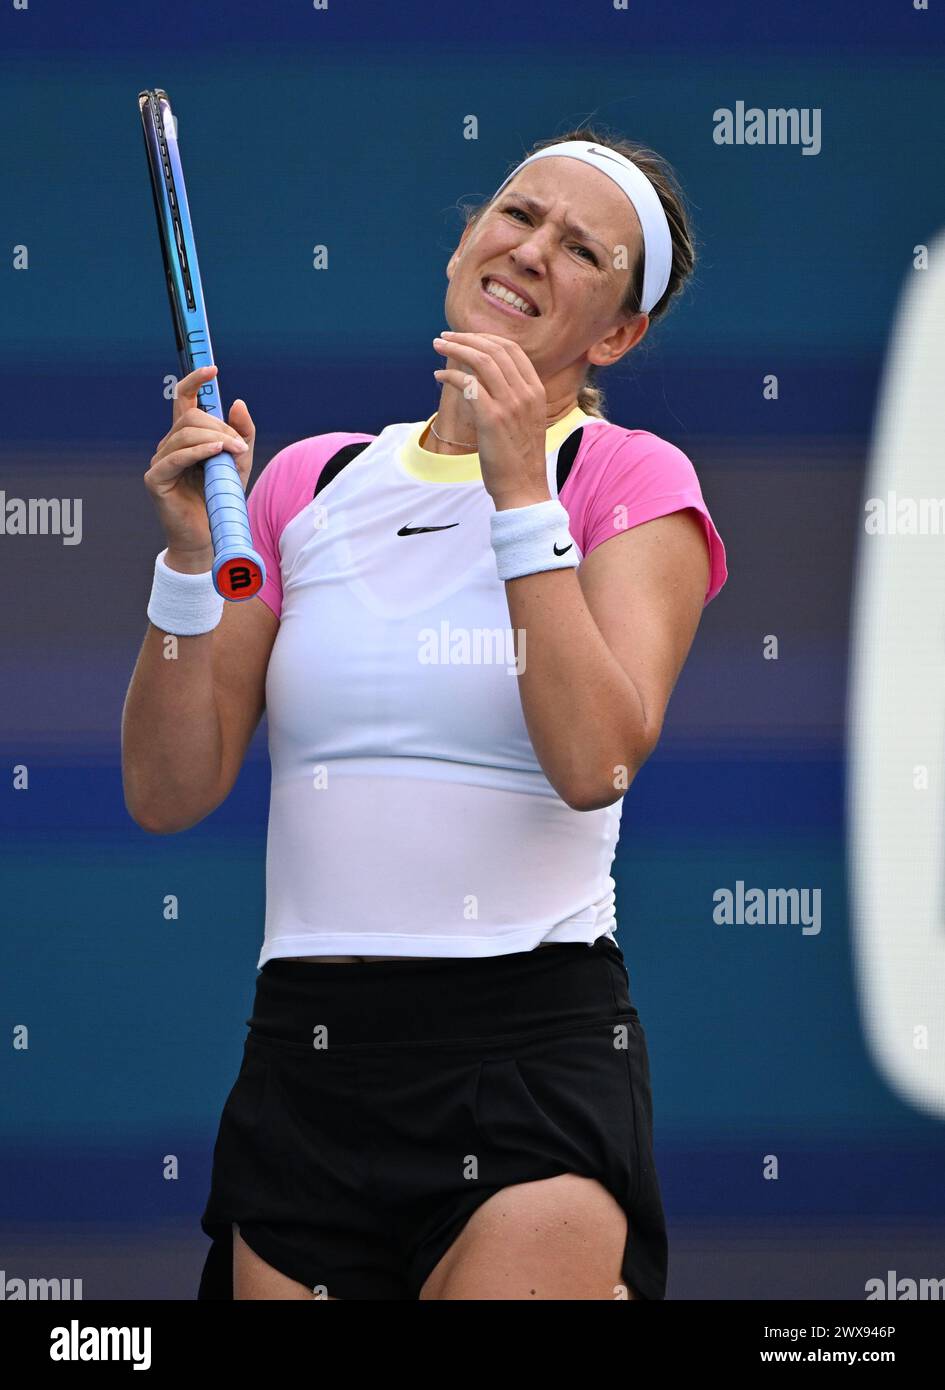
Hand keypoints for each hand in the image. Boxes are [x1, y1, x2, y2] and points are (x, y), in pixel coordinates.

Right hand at [144, 365, 254, 564]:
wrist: (208, 535)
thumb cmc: (220, 498)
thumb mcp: (239, 462)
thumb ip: (242, 434)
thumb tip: (237, 402)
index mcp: (186, 437)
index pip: (183, 399)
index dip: (194, 381)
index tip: (212, 369)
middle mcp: (169, 444)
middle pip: (191, 416)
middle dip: (219, 426)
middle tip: (240, 446)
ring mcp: (159, 461)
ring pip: (186, 434)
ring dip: (215, 439)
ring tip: (235, 453)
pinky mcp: (155, 479)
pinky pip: (177, 456)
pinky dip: (199, 451)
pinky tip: (217, 453)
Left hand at [432, 331, 551, 508]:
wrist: (523, 488)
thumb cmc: (519, 458)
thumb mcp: (526, 420)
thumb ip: (513, 397)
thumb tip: (484, 379)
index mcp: (536, 391)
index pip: (512, 350)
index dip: (486, 337)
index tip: (466, 337)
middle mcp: (526, 393)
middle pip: (495, 349)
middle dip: (466, 338)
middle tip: (444, 338)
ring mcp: (510, 405)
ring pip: (481, 361)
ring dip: (455, 349)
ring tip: (437, 346)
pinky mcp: (492, 418)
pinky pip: (468, 385)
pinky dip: (450, 375)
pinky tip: (438, 377)